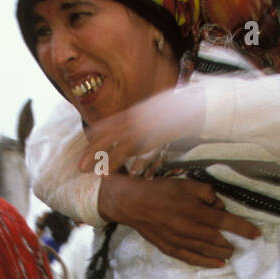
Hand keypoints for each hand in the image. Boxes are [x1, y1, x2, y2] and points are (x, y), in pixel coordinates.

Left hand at [78, 88, 203, 176]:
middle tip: (80, 167)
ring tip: (101, 175)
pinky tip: (132, 173)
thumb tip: (130, 132)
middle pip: (110, 135)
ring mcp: (149, 125)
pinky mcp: (162, 132)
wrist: (199, 103)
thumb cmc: (178, 109)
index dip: (94, 137)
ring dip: (111, 161)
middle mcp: (138, 117)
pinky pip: (148, 148)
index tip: (82, 147)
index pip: (109, 124)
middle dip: (94, 152)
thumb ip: (141, 120)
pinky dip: (141, 161)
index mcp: (135, 111)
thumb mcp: (153, 111)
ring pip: (125, 145)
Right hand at [98, 174, 259, 268]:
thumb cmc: (161, 191)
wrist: (133, 204)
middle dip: (231, 243)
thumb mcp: (186, 184)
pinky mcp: (170, 249)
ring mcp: (179, 241)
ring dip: (221, 253)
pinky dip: (206, 263)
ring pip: (206, 251)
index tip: (256, 234)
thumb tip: (220, 207)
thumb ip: (207, 194)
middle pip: (217, 239)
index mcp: (194, 210)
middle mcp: (188, 228)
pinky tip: (217, 264)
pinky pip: (191, 259)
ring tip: (231, 253)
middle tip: (240, 244)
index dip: (242, 228)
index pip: (225, 221)